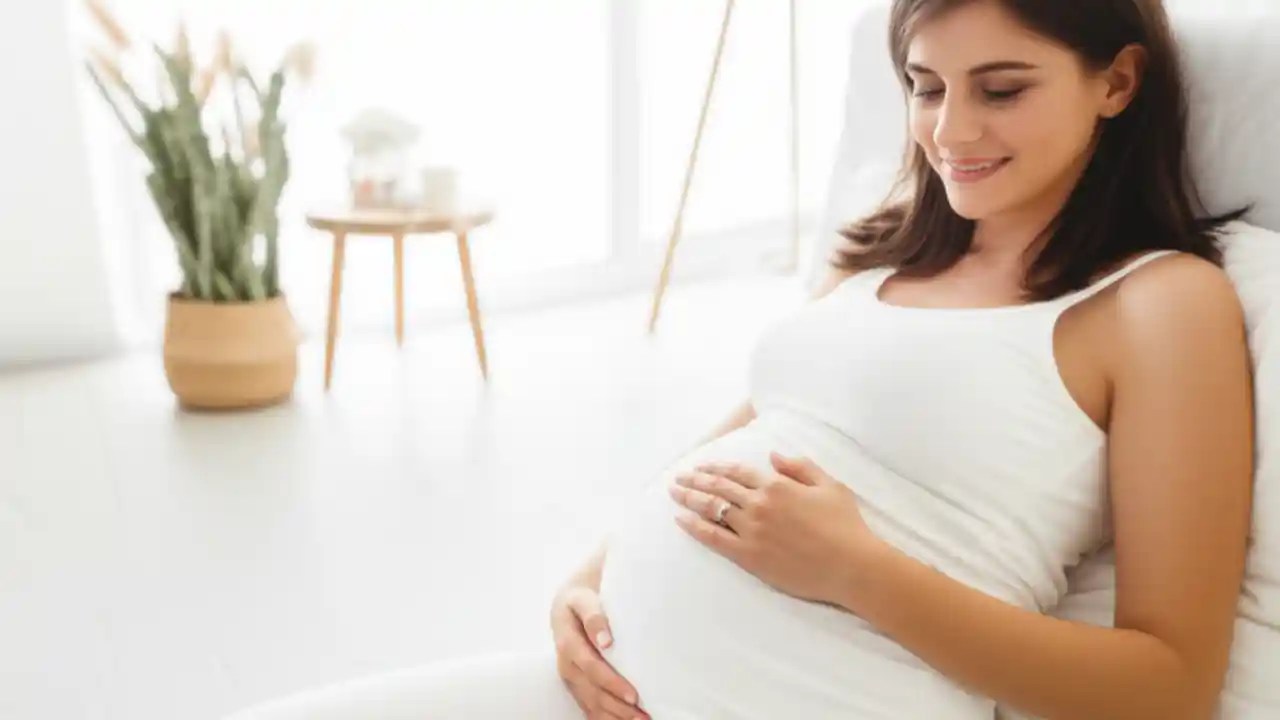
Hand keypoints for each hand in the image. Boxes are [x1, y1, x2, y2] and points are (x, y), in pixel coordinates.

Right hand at [549, 584, 649, 719]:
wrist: (566, 605)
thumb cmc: (581, 601)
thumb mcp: (584, 600)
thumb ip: (594, 617)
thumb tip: (605, 640)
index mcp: (567, 642)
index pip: (590, 667)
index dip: (611, 683)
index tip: (633, 695)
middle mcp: (566, 664)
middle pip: (593, 692)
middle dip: (618, 708)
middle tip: (644, 716)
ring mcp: (570, 678)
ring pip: (591, 704)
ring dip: (615, 716)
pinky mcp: (576, 685)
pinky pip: (589, 708)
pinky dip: (606, 718)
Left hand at [668, 450, 882, 605]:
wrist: (851, 565)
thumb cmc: (845, 525)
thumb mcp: (829, 485)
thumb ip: (800, 467)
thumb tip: (773, 455)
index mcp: (777, 485)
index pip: (738, 472)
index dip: (717, 467)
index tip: (702, 466)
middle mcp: (759, 504)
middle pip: (719, 487)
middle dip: (696, 479)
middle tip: (678, 477)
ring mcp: (751, 530)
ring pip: (712, 508)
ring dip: (690, 498)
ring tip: (674, 492)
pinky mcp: (749, 556)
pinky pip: (714, 538)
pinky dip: (694, 527)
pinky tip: (681, 519)